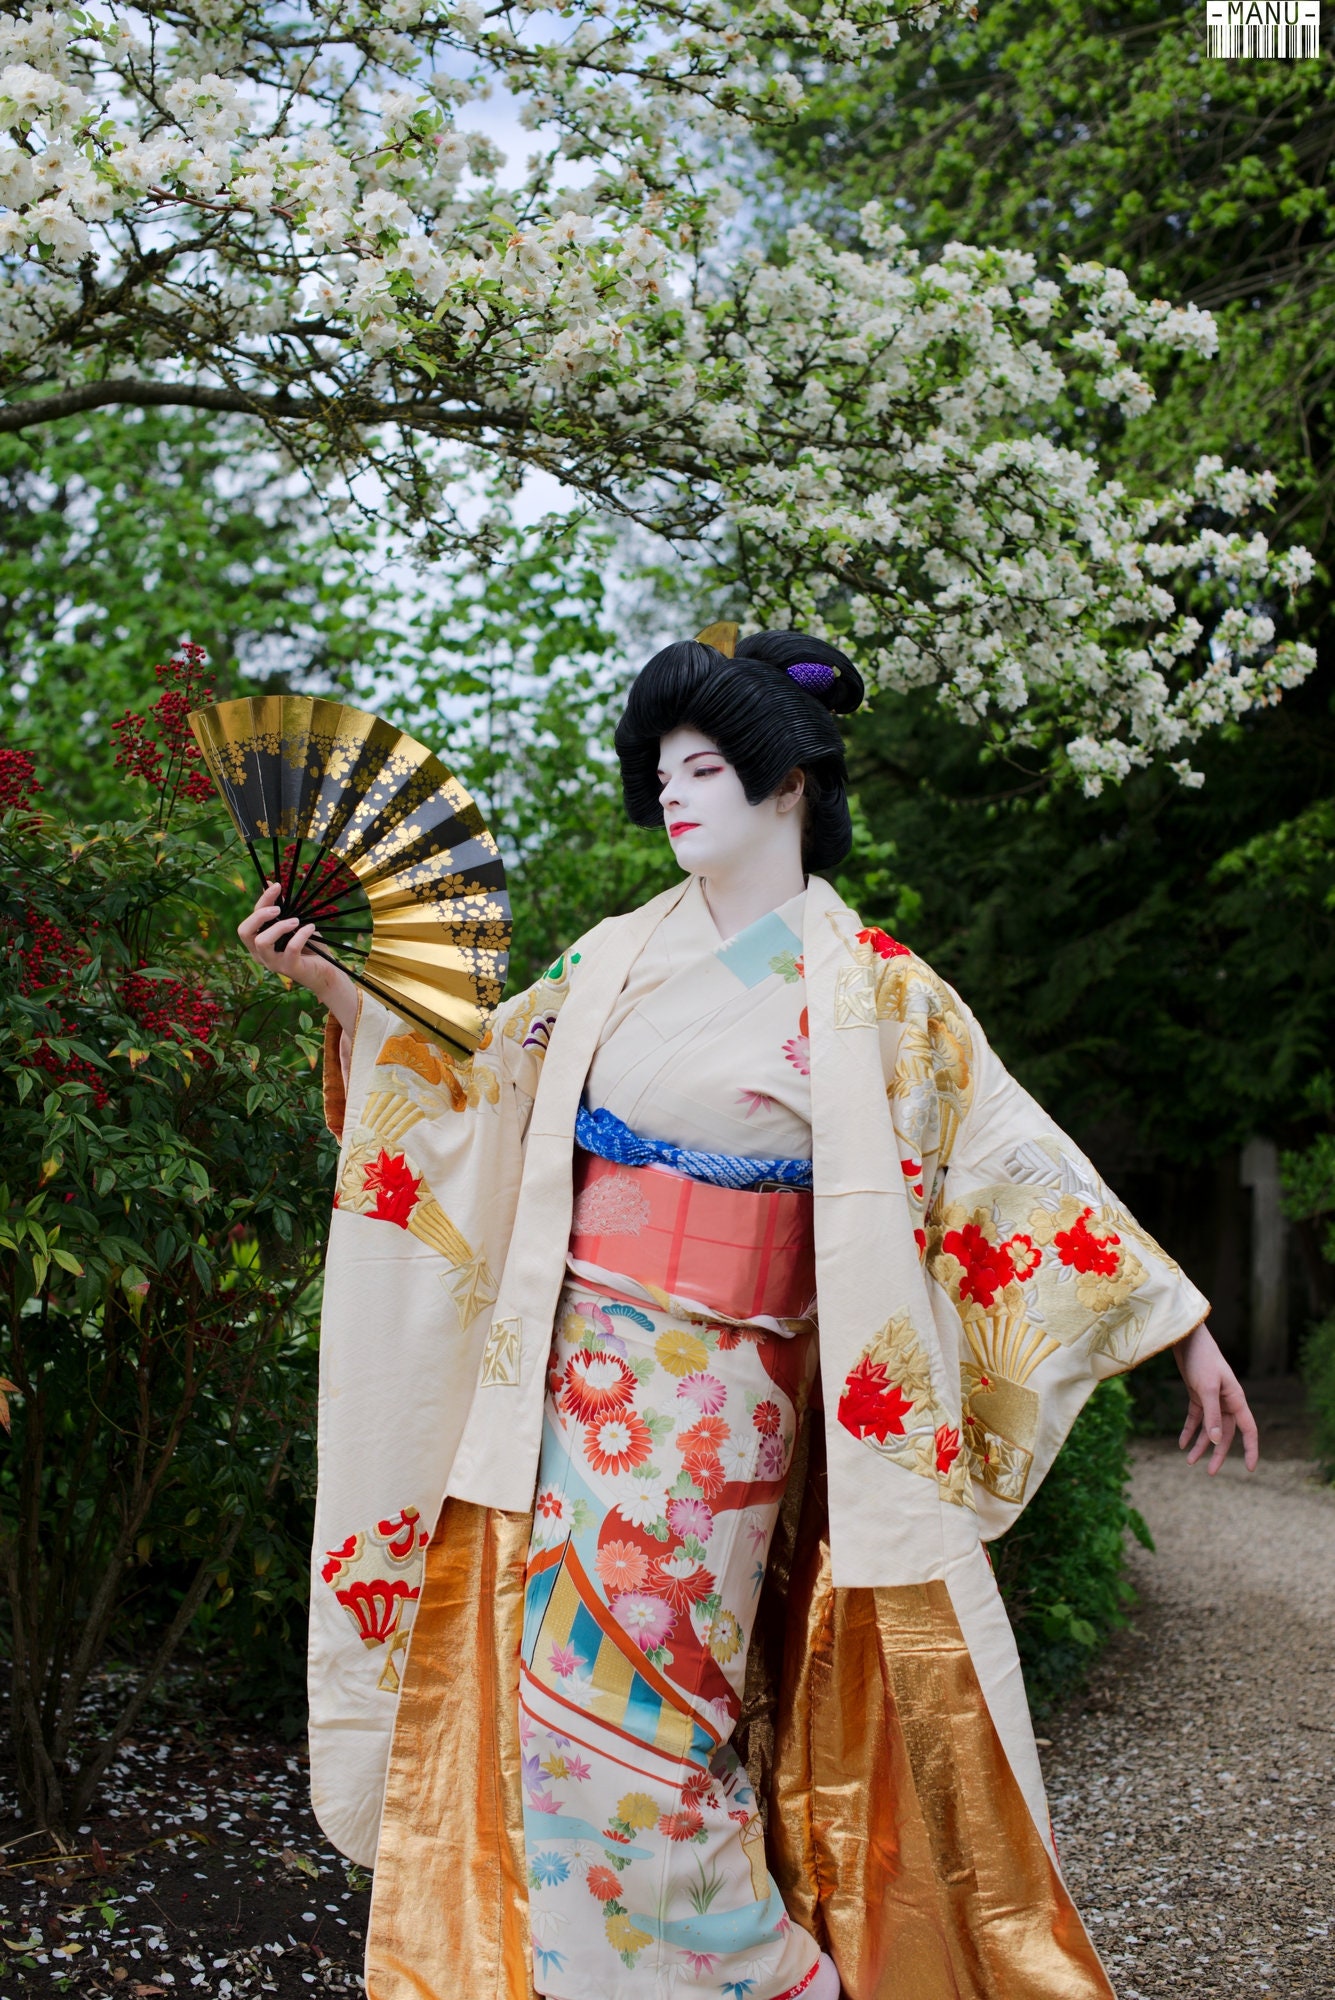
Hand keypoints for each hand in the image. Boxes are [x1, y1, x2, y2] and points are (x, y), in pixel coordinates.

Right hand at [237, 881, 358, 1034]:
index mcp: (258, 943)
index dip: (261, 901)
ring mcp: (273, 964)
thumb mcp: (295, 925)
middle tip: (279, 908)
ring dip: (278, 926)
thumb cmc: (309, 946)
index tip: (277, 885)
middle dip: (259, 915)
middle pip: (244, 932)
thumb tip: (269, 883)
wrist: (327, 970)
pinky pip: (290, 949)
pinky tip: (311, 928)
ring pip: (262, 942)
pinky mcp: (290, 969)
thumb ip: (283, 910)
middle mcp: (260, 955)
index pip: (249, 921)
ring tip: (296, 921)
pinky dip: (300, 935)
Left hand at [1173, 1321, 1259, 1473]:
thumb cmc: (1202, 1360)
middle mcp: (1227, 1402)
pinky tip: (1181, 1443)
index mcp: (1236, 1400)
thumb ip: (1212, 1414)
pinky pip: (1195, 1419)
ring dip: (1200, 1445)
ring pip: (1209, 1429)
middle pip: (1225, 1434)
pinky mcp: (1197, 1395)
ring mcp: (1212, 1399)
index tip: (1251, 1469)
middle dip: (1218, 1454)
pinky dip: (1189, 1431)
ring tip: (1189, 1461)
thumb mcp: (1206, 1388)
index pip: (1249, 1430)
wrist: (1187, 1339)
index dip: (1251, 1450)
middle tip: (1209, 1472)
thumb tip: (1215, 1441)